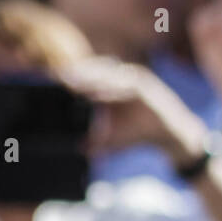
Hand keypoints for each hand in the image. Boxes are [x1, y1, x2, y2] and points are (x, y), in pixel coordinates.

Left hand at [60, 58, 205, 164]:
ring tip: (74, 82)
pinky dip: (114, 89)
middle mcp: (122, 79)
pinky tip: (100, 93)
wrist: (170, 137)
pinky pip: (129, 85)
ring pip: (110, 75)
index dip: (71, 78)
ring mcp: (135, 80)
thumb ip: (95, 141)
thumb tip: (77, 149)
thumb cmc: (140, 134)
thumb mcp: (113, 138)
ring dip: (93, 77)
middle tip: (57, 77)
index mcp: (112, 87)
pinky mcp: (148, 87)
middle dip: (78, 74)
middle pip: (96, 72)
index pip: (88, 78)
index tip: (51, 81)